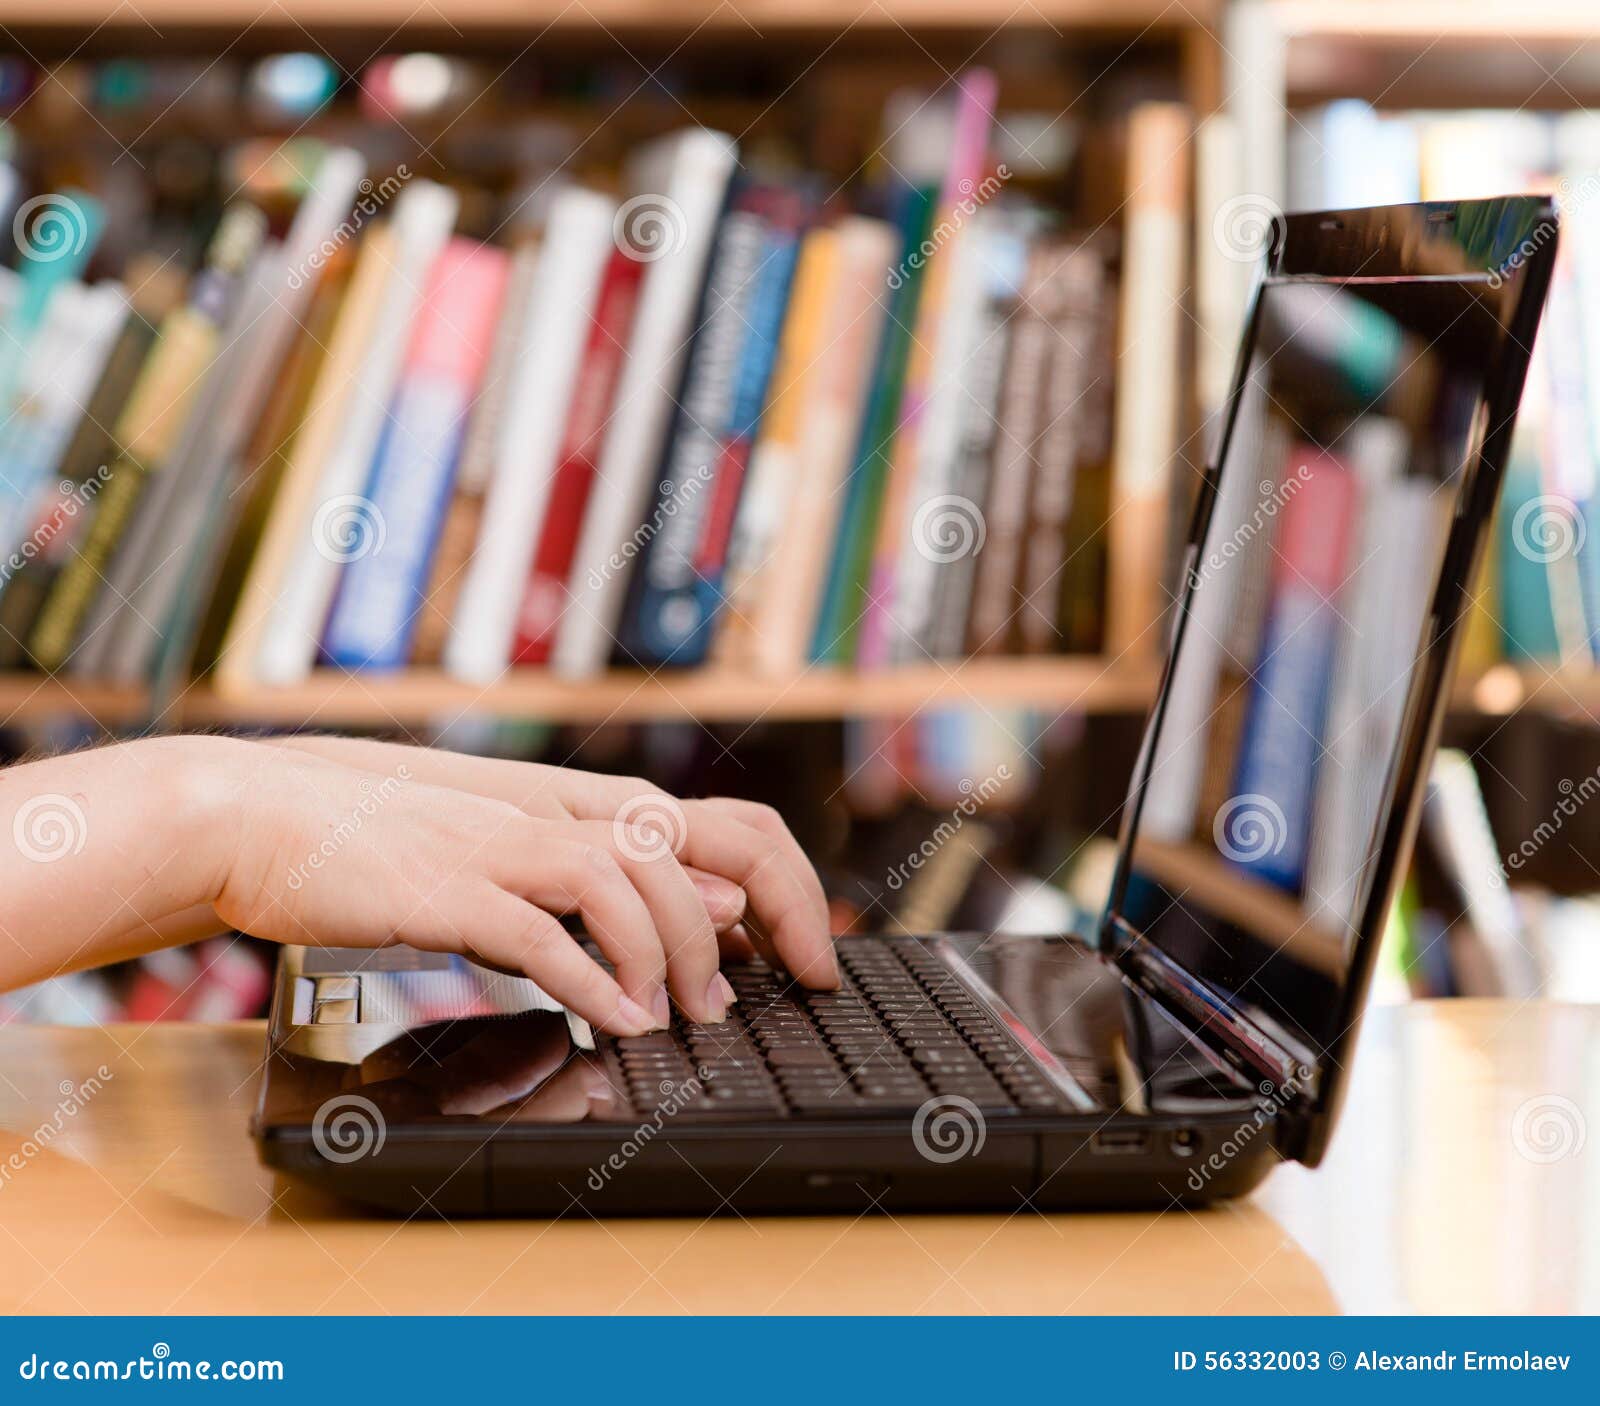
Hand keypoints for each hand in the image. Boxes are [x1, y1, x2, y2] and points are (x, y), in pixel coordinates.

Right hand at [270, 735, 837, 988]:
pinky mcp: (445, 888)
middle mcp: (552, 810)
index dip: (784, 884)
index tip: (808, 953)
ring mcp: (500, 844)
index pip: (724, 820)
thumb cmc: (395, 845)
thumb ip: (613, 883)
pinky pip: (534, 931)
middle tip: (773, 989)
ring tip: (682, 1015)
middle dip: (757, 915)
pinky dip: (585, 978)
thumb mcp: (523, 857)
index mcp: (579, 802)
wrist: (268, 818)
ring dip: (670, 951)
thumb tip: (716, 912)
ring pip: (624, 879)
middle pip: (693, 842)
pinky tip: (612, 1019)